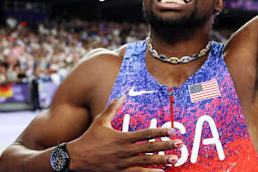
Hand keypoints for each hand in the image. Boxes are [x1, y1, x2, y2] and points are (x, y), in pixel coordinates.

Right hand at [67, 97, 183, 170]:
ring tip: (175, 159)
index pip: (146, 133)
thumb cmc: (89, 138)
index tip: (173, 130)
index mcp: (122, 137)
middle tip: (180, 144)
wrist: (77, 158)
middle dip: (166, 145)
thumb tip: (123, 94)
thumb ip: (113, 107)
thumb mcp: (100, 120)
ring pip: (146, 161)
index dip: (161, 131)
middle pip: (150, 147)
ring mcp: (123, 163)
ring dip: (162, 160)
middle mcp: (125, 150)